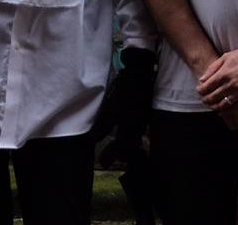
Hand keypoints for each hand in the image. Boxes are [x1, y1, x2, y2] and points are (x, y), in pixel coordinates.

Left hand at [93, 47, 156, 167]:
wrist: (140, 73)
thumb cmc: (124, 91)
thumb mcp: (110, 109)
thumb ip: (103, 127)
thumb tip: (93, 140)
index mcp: (130, 128)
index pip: (121, 149)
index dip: (111, 157)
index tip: (103, 163)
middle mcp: (138, 128)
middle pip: (130, 147)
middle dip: (120, 155)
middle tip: (108, 159)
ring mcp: (143, 121)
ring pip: (134, 140)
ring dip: (125, 147)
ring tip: (116, 151)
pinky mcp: (145, 114)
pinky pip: (137, 132)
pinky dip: (130, 138)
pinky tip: (124, 135)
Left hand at [196, 44, 237, 110]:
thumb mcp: (226, 56)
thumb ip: (212, 68)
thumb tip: (202, 79)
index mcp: (224, 73)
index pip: (207, 87)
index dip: (200, 90)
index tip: (199, 91)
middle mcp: (231, 84)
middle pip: (212, 97)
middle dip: (205, 99)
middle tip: (203, 99)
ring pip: (222, 105)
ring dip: (214, 106)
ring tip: (211, 105)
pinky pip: (234, 108)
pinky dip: (226, 111)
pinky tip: (222, 111)